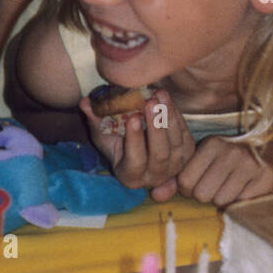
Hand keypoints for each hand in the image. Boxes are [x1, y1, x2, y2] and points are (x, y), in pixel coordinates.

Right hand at [80, 88, 195, 202]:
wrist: (140, 145)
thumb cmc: (116, 141)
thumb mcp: (102, 134)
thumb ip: (94, 120)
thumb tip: (85, 102)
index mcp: (131, 176)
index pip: (136, 160)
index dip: (135, 140)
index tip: (133, 117)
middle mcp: (155, 177)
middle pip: (160, 154)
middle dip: (157, 128)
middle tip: (150, 102)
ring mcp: (174, 167)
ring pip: (176, 145)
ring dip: (169, 118)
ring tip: (160, 95)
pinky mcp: (187, 154)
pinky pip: (185, 135)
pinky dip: (177, 116)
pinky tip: (167, 99)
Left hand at [176, 137, 272, 207]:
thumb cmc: (231, 160)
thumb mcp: (204, 161)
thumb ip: (177, 179)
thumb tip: (155, 195)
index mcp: (212, 144)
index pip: (185, 182)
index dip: (190, 189)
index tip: (201, 182)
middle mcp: (231, 152)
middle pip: (202, 194)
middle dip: (207, 196)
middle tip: (218, 185)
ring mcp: (250, 165)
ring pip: (220, 201)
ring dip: (224, 200)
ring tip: (233, 186)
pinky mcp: (266, 179)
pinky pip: (240, 205)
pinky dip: (240, 203)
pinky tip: (246, 189)